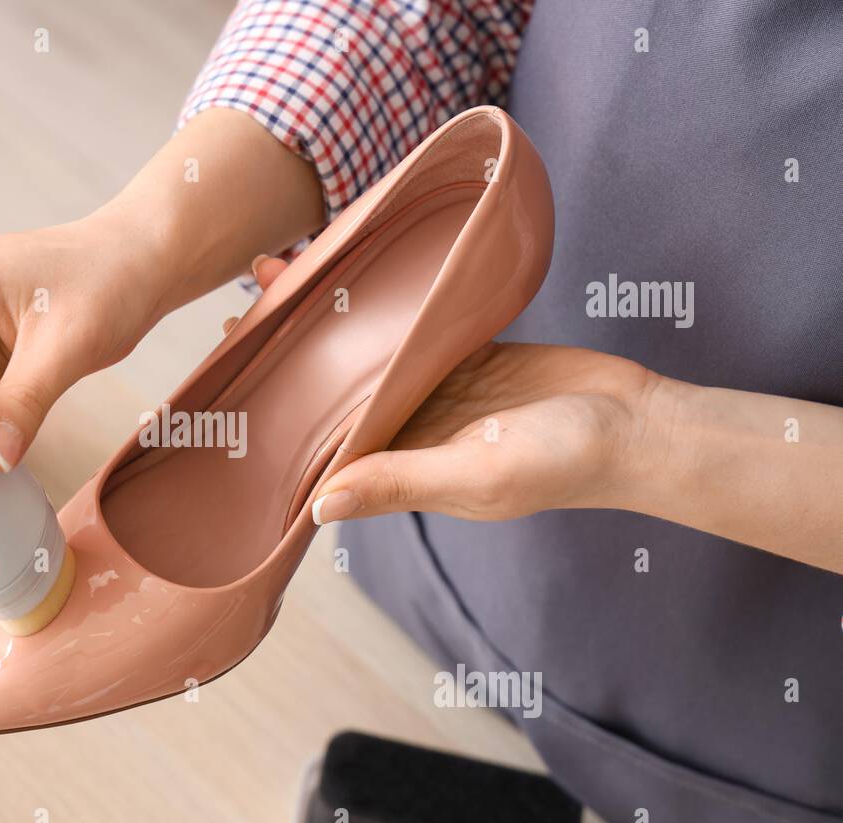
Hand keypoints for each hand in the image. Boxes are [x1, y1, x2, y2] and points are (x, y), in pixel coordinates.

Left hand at [239, 256, 655, 524]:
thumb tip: (318, 508)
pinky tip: (349, 272)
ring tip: (278, 279)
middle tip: (238, 318)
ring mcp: (436, 390)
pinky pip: (409, 326)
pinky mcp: (464, 354)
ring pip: (364, 354)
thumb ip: (398, 484)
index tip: (227, 391)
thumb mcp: (475, 478)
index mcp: (399, 468)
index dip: (275, 423)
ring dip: (327, 321)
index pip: (319, 449)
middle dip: (287, 359)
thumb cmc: (562, 463)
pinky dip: (379, 302)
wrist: (637, 422)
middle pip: (332, 394)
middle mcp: (408, 430)